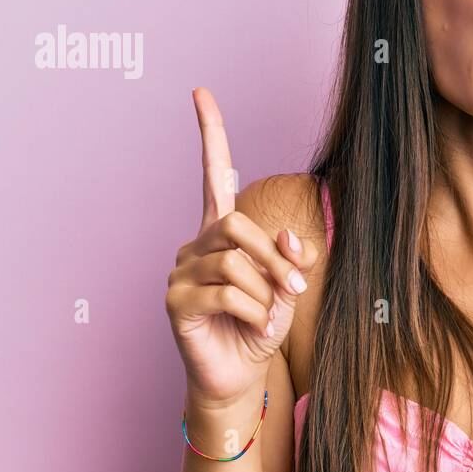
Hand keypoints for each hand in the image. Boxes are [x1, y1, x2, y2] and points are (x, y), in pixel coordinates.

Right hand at [164, 88, 318, 407]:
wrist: (238, 377)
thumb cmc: (259, 328)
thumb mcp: (286, 288)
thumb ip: (291, 258)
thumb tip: (291, 239)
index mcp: (221, 233)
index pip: (212, 175)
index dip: (209, 135)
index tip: (201, 94)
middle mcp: (195, 245)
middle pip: (236, 224)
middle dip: (274, 258)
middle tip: (296, 288)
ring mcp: (180, 272)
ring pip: (233, 261)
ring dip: (266, 289)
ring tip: (272, 312)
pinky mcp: (175, 302)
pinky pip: (226, 292)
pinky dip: (253, 309)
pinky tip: (254, 326)